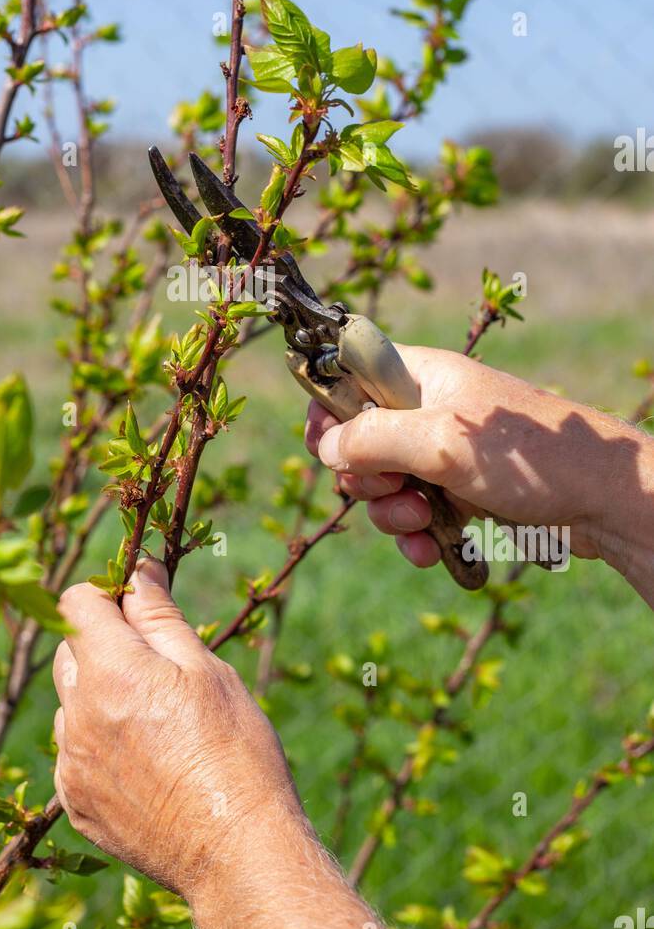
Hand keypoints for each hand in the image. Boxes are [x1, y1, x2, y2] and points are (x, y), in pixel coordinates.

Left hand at [53, 557, 380, 928]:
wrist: (238, 852)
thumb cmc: (235, 752)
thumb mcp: (206, 670)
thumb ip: (160, 616)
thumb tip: (138, 571)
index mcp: (111, 672)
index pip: (75, 602)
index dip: (105, 595)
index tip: (136, 606)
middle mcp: (78, 716)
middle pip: (68, 651)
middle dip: (102, 643)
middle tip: (156, 664)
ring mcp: (71, 765)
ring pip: (71, 705)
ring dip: (97, 696)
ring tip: (155, 721)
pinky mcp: (75, 805)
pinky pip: (74, 755)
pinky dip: (97, 746)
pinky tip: (144, 760)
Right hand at [305, 344, 653, 603]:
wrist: (606, 500)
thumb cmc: (531, 455)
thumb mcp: (440, 442)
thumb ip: (372, 439)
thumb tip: (325, 448)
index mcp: (423, 376)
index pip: (351, 377)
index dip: (329, 411)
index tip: (323, 447)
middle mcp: (430, 410)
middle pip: (360, 440)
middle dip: (365, 477)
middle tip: (393, 490)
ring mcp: (446, 453)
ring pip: (386, 484)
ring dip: (391, 513)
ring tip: (420, 524)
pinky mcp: (462, 492)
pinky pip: (417, 513)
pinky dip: (416, 535)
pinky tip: (430, 552)